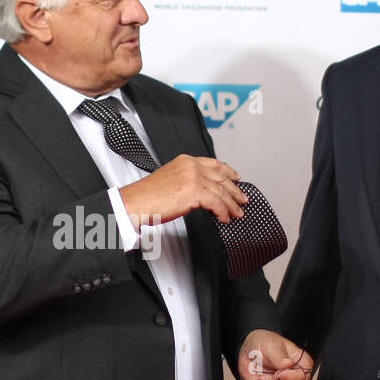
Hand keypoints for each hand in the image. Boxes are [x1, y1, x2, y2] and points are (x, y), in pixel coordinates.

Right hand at [118, 154, 248, 225]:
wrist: (136, 202)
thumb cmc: (147, 196)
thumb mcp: (170, 180)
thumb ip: (187, 181)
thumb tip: (201, 193)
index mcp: (185, 161)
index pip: (213, 164)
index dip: (228, 171)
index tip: (236, 177)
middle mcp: (191, 166)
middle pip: (221, 177)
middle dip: (235, 190)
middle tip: (243, 199)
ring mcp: (194, 178)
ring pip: (222, 191)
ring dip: (232, 205)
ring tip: (237, 213)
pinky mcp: (195, 192)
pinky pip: (216, 203)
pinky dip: (223, 212)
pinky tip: (224, 218)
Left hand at [238, 330, 313, 379]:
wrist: (250, 349)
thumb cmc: (265, 343)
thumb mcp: (270, 345)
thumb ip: (278, 356)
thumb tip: (287, 364)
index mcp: (301, 363)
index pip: (303, 377)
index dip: (290, 378)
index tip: (278, 375)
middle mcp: (295, 378)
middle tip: (262, 379)